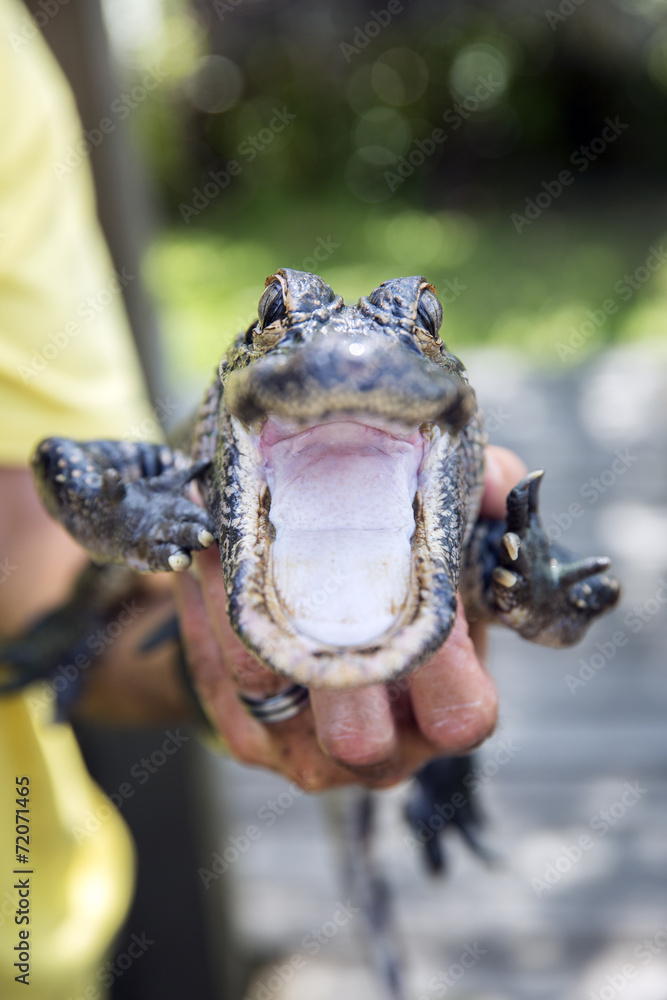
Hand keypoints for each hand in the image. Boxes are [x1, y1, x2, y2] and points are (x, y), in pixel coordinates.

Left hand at [172, 446, 526, 790]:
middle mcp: (382, 749)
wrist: (324, 634)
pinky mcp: (244, 734)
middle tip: (310, 558)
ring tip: (238, 524)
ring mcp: (304, 750)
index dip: (441, 659)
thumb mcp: (449, 544)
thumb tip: (499, 483)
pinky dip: (209, 602)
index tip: (412, 577)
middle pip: (359, 737)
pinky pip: (217, 671)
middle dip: (331, 650)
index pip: (461, 715)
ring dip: (247, 592)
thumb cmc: (400, 589)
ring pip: (264, 682)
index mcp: (444, 711)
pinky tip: (212, 546)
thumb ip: (481, 499)